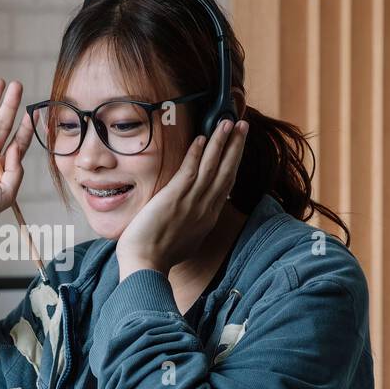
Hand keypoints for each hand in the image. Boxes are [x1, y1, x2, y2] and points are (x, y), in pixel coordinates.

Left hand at [116, 119, 247, 278]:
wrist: (146, 266)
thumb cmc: (159, 258)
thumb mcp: (185, 242)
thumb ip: (191, 226)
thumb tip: (190, 221)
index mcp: (208, 218)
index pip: (225, 185)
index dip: (233, 163)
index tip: (237, 148)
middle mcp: (206, 208)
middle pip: (227, 170)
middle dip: (236, 146)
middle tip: (243, 125)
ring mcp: (192, 201)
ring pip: (213, 166)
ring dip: (222, 142)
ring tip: (229, 122)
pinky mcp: (175, 197)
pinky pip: (190, 169)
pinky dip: (197, 153)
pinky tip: (202, 137)